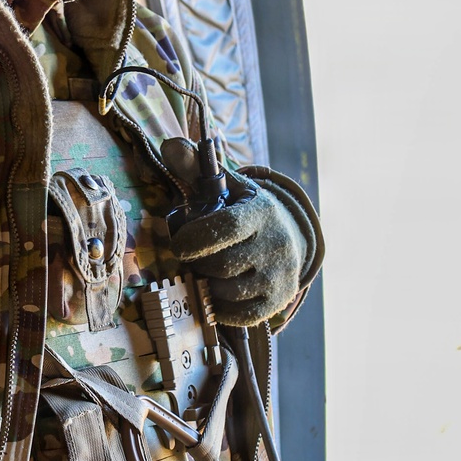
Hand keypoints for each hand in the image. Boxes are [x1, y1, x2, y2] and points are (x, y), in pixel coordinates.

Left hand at [168, 165, 323, 325]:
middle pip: (221, 265)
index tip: (178, 244)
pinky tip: (215, 291)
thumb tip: (170, 145)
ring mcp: (279, 275)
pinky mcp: (278, 300)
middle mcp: (275, 245)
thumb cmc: (244, 209)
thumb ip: (194, 167)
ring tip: (204, 271)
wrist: (290, 234)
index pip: (226, 228)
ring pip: (228, 291)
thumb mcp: (225, 185)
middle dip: (198, 263)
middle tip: (192, 257)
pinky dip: (219, 307)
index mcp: (260, 212)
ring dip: (206, 284)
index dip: (194, 239)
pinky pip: (239, 315)